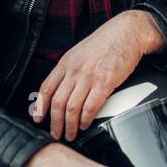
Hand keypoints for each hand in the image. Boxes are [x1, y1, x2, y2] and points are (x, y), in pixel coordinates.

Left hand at [32, 9, 165, 141]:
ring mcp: (89, 76)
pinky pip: (91, 106)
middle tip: (55, 134)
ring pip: (72, 107)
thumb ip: (71, 69)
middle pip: (57, 102)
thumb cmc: (108, 42)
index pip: (46, 88)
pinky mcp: (106, 82)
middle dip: (54, 123)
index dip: (40, 107)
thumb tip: (63, 89)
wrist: (128, 31)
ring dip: (70, 125)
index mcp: (67, 62)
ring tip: (71, 134)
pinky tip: (86, 125)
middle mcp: (75, 69)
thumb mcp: (81, 52)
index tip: (38, 119)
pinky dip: (86, 119)